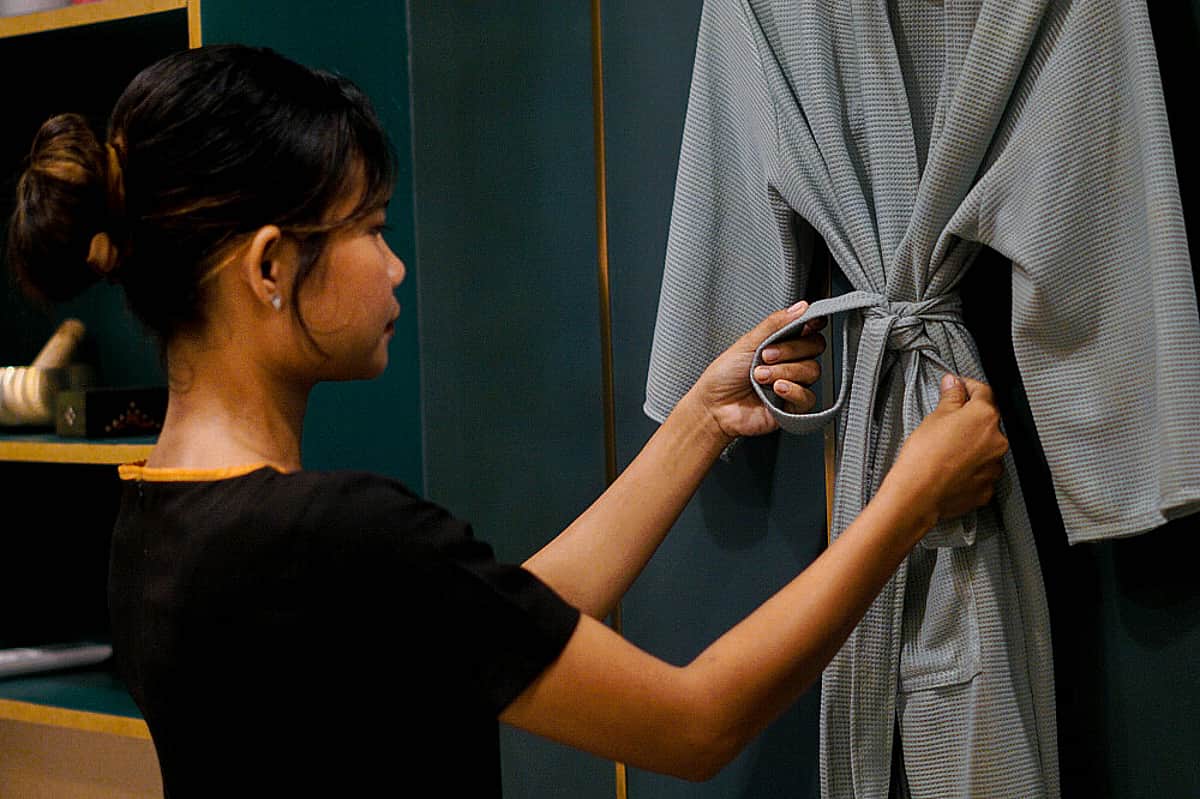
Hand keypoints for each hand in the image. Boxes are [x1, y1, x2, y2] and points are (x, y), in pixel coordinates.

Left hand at [691, 301, 826, 438]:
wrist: (713, 407)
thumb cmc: (724, 376)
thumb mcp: (747, 343)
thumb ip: (775, 324)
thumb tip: (800, 307)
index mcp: (781, 345)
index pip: (809, 330)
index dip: (811, 324)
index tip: (808, 323)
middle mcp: (790, 363)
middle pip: (814, 347)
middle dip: (790, 349)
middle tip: (765, 356)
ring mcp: (793, 384)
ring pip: (811, 370)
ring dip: (784, 371)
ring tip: (759, 376)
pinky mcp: (793, 407)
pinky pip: (808, 396)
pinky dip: (793, 390)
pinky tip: (776, 390)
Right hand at [883, 374, 1007, 521]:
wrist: (917, 495)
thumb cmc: (923, 457)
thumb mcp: (934, 417)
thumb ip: (951, 397)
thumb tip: (954, 384)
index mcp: (985, 417)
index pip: (983, 392)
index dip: (968, 387)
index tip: (958, 388)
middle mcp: (996, 441)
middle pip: (986, 423)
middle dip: (969, 421)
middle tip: (946, 425)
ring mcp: (994, 467)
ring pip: (985, 449)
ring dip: (971, 447)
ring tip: (946, 452)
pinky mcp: (987, 488)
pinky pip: (981, 473)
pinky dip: (970, 469)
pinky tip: (950, 469)